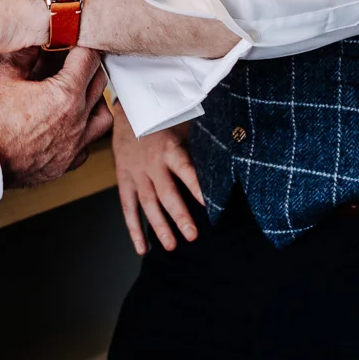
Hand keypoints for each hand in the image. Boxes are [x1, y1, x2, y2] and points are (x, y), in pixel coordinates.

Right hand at [0, 47, 113, 186]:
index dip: (82, 45)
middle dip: (89, 67)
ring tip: (82, 94)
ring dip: (96, 101)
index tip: (75, 42)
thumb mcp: (3, 77)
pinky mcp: (65, 163)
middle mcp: (77, 120)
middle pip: (99, 83)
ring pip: (103, 116)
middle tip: (75, 61)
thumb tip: (32, 45)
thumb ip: (23, 57)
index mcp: (65, 94)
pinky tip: (72, 128)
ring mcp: (74, 144)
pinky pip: (88, 145)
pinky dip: (85, 133)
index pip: (88, 59)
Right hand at [112, 102, 201, 254]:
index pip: (185, 170)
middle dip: (179, 216)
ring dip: (159, 227)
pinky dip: (134, 229)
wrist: (129, 110)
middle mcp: (152, 165)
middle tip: (192, 236)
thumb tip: (234, 146)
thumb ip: (201, 142)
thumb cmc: (163, 119)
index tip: (209, 205)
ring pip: (147, 204)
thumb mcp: (184, 124)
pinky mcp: (124, 180)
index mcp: (170, 149)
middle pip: (166, 194)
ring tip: (171, 246)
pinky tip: (142, 249)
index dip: (196, 187)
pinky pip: (128, 208)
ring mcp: (136, 174)